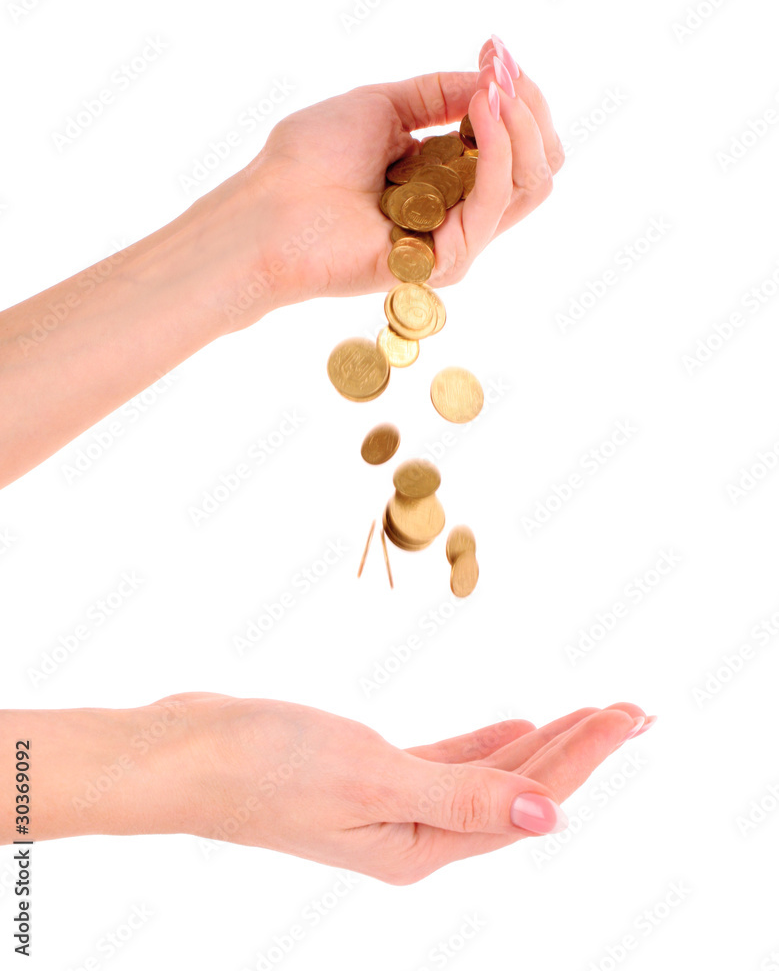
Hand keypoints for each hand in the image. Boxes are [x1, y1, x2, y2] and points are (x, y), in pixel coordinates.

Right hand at [162, 693, 651, 883]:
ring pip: (487, 775)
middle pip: (515, 791)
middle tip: (631, 711)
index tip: (627, 717)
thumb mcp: (372, 778)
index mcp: (419, 848)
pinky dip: (487, 743)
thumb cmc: (265, 767)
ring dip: (539, 744)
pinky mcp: (369, 775)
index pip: (524, 803)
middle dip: (576, 750)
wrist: (183, 753)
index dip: (581, 759)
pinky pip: (448, 762)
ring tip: (591, 716)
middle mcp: (413, 835)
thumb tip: (550, 817)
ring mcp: (391, 805)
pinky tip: (516, 726)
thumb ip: (461, 795)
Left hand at [189, 35, 563, 330]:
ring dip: (520, 126)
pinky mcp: (444, 260)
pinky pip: (491, 205)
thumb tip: (492, 78)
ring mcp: (454, 241)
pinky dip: (496, 152)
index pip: (513, 146)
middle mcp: (456, 214)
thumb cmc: (308, 159)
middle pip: (534, 168)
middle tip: (503, 74)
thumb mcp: (382, 105)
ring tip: (494, 91)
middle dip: (531, 111)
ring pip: (527, 186)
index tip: (497, 54)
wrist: (269, 209)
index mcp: (443, 181)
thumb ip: (439, 95)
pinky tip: (482, 112)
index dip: (516, 98)